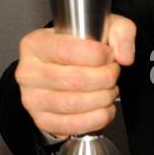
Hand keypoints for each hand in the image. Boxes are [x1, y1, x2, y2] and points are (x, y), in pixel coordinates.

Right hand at [14, 13, 136, 139]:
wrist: (64, 71)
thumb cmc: (79, 50)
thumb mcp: (103, 29)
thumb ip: (120, 32)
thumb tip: (124, 56)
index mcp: (35, 44)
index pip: (68, 50)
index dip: (98, 55)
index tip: (110, 56)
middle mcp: (28, 72)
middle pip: (74, 79)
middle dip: (105, 79)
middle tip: (112, 74)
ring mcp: (32, 99)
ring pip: (74, 104)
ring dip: (102, 98)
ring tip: (109, 90)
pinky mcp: (42, 120)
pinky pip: (73, 125)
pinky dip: (97, 118)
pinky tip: (104, 108)